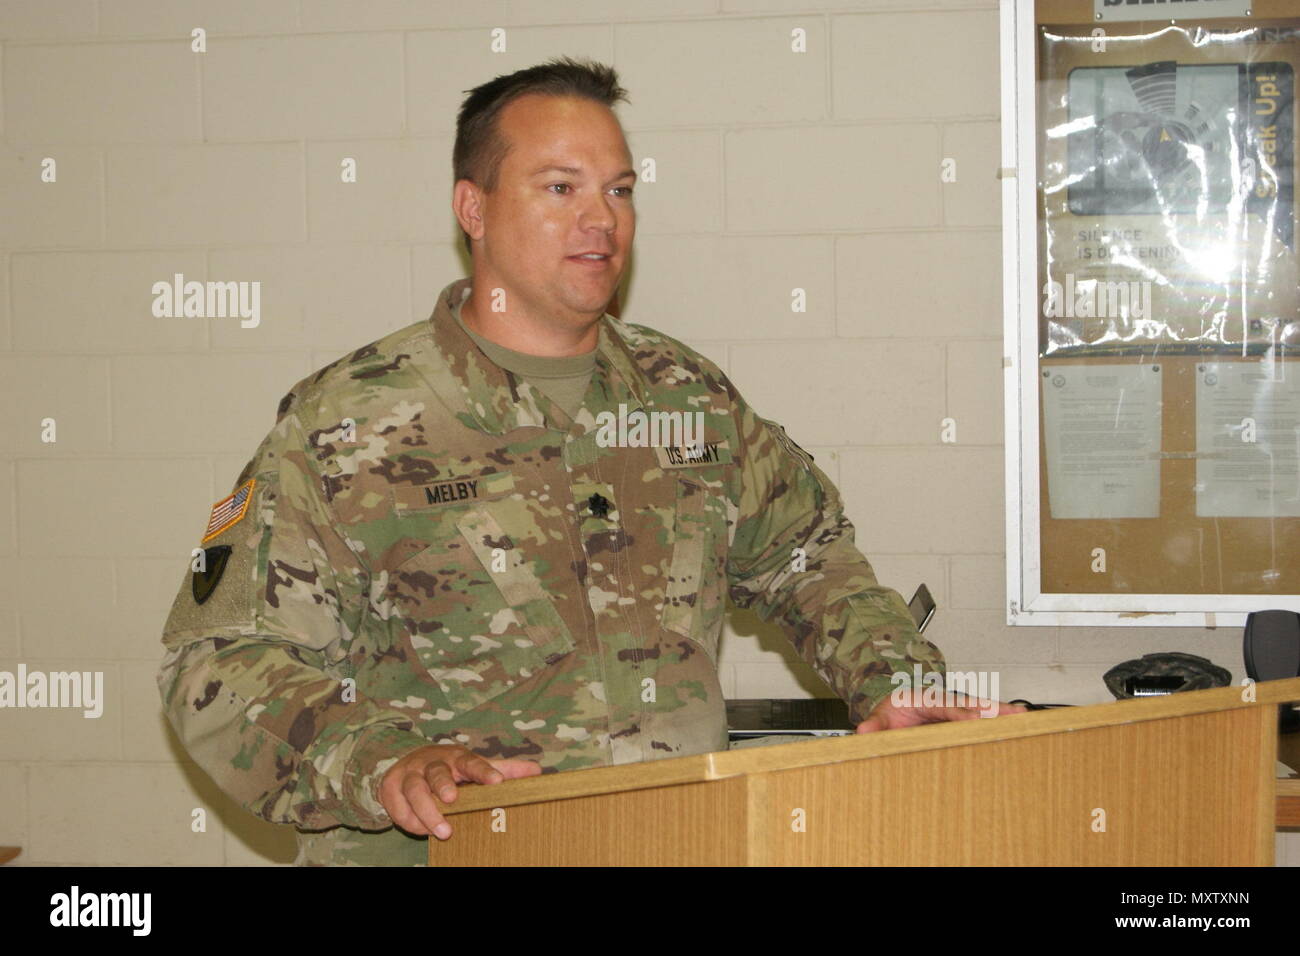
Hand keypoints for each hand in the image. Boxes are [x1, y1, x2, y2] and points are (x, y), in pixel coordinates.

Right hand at [378, 744, 541, 839]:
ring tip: (441, 831)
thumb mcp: (474, 766)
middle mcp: (432, 763)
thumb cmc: (449, 767)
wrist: (405, 762)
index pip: (471, 761)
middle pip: (437, 772)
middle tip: (452, 800)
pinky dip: (408, 818)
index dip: (484, 771)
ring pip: (414, 789)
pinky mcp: (391, 788)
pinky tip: (420, 829)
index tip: (497, 783)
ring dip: (426, 810)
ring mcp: (410, 774)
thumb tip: (538, 773)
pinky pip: (397, 805)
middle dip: (443, 785)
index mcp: (456, 757)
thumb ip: (504, 770)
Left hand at [855, 695, 1026, 732]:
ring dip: (1003, 713)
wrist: (893, 702)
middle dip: (993, 709)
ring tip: (1025, 717)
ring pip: (983, 710)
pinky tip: (1018, 724)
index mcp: (926, 699)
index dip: (961, 714)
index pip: (946, 707)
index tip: (974, 719)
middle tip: (1015, 714)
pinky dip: (1000, 720)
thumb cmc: (891, 709)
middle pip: (973, 704)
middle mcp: (945, 702)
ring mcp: (955, 710)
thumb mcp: (879, 715)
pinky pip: (983, 719)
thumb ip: (873, 725)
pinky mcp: (962, 719)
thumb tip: (864, 731)